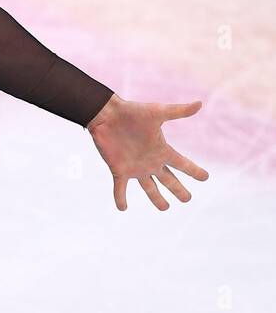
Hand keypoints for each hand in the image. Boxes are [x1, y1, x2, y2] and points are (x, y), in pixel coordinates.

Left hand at [85, 95, 208, 210]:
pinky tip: (122, 208)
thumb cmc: (132, 112)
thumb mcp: (158, 112)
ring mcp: (135, 167)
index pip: (183, 164)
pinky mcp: (119, 170)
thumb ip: (178, 111)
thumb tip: (199, 103)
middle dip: (178, 190)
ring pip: (149, 188)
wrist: (107, 115)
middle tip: (187, 200)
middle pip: (168, 180)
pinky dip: (120, 198)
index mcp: (162, 150)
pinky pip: (120, 188)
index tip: (205, 178)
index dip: (194, 171)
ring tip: (165, 208)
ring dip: (156, 199)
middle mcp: (151, 161)